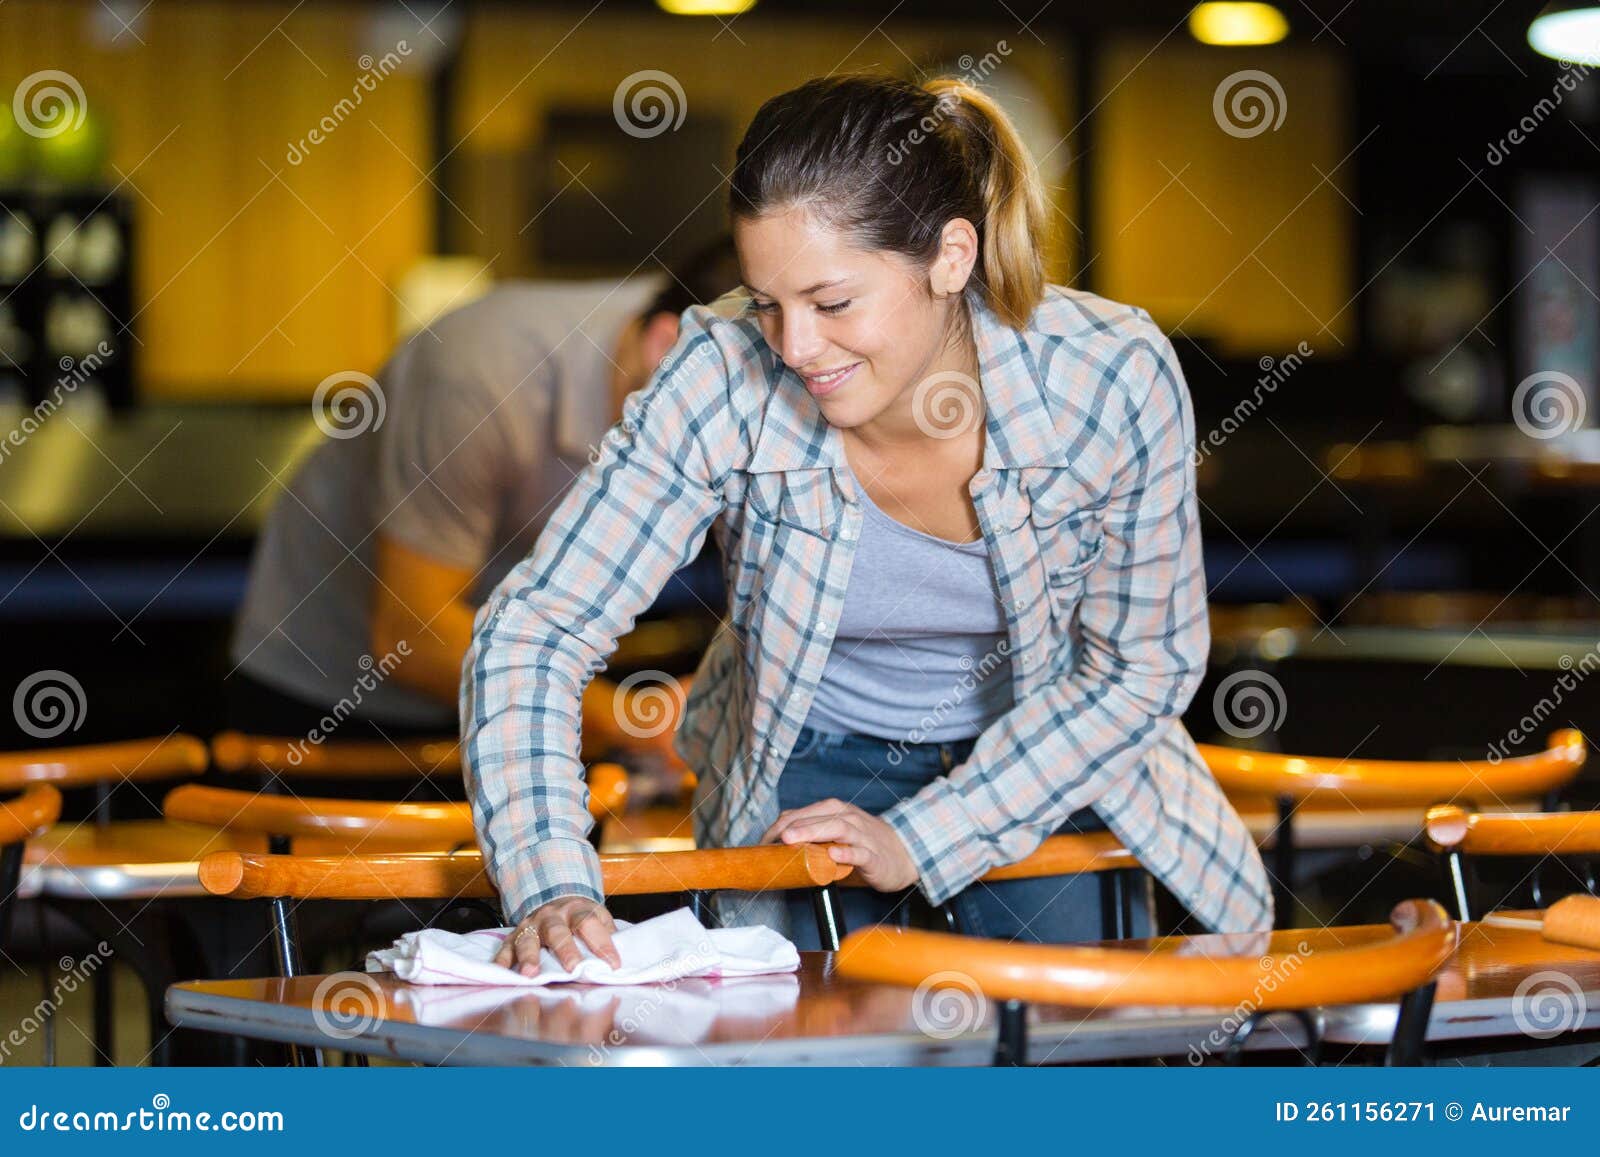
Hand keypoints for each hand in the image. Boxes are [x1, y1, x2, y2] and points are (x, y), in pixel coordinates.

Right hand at [493, 896, 620, 977]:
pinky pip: (505, 947)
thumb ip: (607, 934)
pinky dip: (503, 960)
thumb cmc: (579, 916)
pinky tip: (501, 972)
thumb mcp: (598, 917)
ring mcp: (531, 925)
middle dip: (565, 950)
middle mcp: (552, 916)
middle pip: (558, 932)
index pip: (590, 924)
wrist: (554, 898)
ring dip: (529, 957)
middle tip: (573, 968)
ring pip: (529, 939)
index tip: (613, 963)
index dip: (602, 943)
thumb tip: (620, 960)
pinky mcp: (515, 935)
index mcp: (577, 910)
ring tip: (530, 974)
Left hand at [760, 798, 918, 892]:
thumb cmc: (861, 844)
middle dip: (795, 826)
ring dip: (813, 832)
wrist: (903, 854)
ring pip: (838, 829)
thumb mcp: (834, 834)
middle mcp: (848, 818)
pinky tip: (834, 855)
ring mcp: (862, 836)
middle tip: (775, 837)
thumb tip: (774, 845)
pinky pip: (860, 853)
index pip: (803, 813)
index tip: (763, 842)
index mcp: (834, 811)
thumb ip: (810, 835)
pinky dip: (847, 853)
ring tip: (793, 840)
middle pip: (819, 817)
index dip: (780, 826)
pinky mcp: (874, 856)